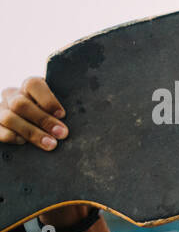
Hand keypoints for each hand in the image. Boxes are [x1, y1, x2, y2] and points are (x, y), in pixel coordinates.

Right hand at [1, 77, 89, 227]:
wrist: (36, 147)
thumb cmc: (60, 130)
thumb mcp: (68, 119)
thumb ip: (79, 114)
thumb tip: (114, 115)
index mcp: (30, 90)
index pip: (33, 84)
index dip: (47, 98)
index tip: (64, 115)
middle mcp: (12, 98)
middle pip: (21, 103)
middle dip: (43, 119)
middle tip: (63, 135)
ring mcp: (1, 113)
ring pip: (9, 117)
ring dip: (31, 132)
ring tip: (51, 145)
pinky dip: (12, 138)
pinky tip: (25, 146)